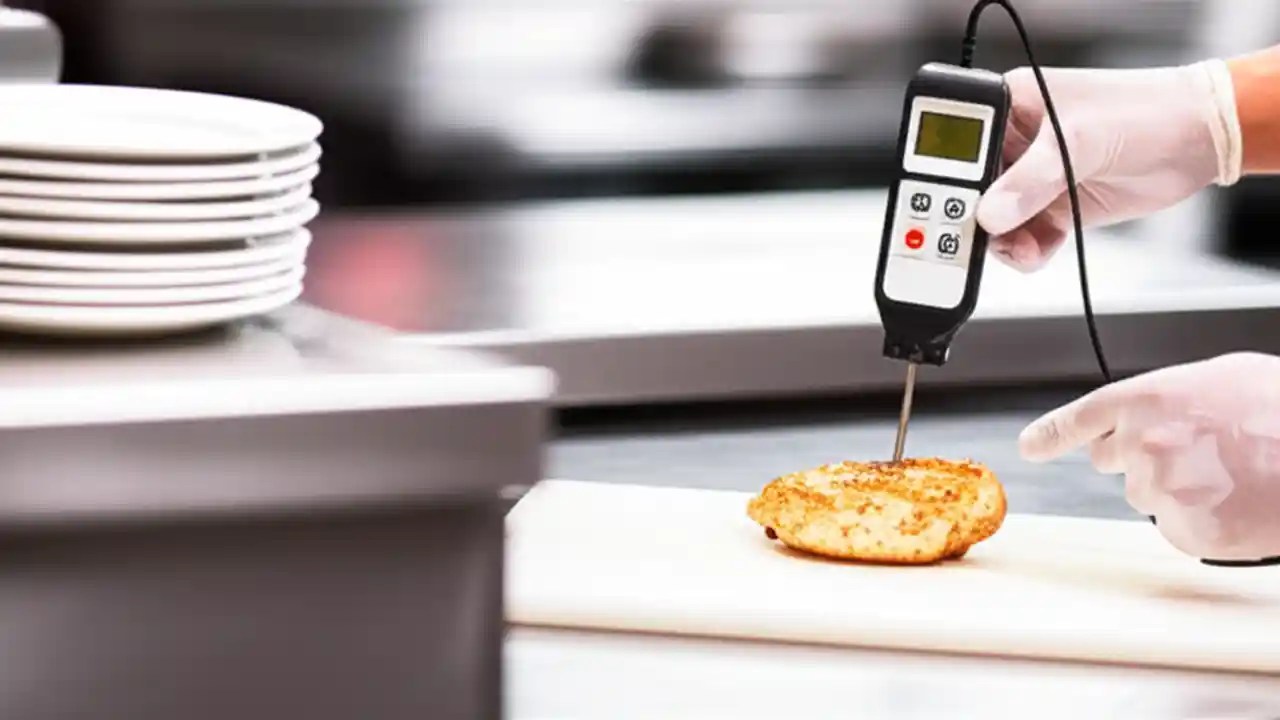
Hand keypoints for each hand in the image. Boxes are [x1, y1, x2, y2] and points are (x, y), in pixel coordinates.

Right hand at [976, 61, 1241, 271]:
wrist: (1200, 140)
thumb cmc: (1144, 112)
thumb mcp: (1079, 142)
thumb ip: (1030, 182)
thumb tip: (989, 216)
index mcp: (1010, 107)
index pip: (963, 143)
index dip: (953, 174)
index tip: (960, 203)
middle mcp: (1017, 144)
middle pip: (974, 188)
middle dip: (977, 216)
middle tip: (986, 234)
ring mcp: (1036, 179)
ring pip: (996, 221)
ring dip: (1003, 241)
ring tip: (1021, 246)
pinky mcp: (1056, 208)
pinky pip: (1025, 239)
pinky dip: (1027, 251)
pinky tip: (1039, 250)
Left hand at [1019, 353, 1279, 560]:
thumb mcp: (1220, 378)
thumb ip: (1169, 397)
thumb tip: (1153, 412)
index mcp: (1147, 400)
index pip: (1080, 420)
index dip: (1051, 435)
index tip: (1030, 447)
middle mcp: (1143, 444)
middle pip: (1113, 460)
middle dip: (1142, 456)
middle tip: (1197, 450)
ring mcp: (1162, 490)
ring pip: (1149, 495)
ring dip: (1179, 489)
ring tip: (1231, 474)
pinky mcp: (1186, 531)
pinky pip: (1179, 528)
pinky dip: (1203, 521)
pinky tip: (1236, 501)